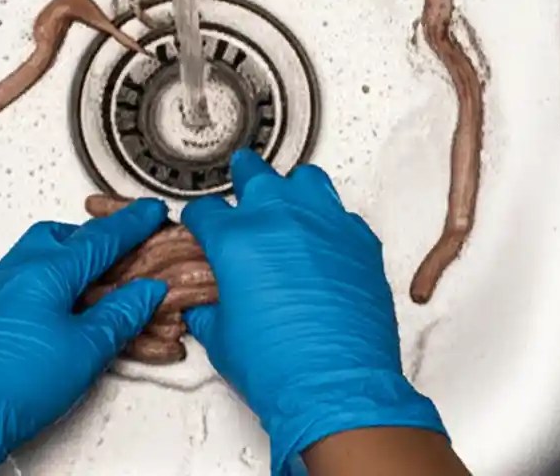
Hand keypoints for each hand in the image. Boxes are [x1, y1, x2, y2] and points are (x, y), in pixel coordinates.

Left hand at [0, 200, 170, 475]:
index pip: (100, 238)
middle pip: (60, 237)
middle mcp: (11, 269)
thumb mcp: (85, 351)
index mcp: (45, 270)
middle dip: (91, 238)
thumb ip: (119, 315)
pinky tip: (41, 307)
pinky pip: (9, 280)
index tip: (149, 212)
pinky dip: (34, 284)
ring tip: (83, 284)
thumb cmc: (10, 383)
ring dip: (60, 261)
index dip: (131, 225)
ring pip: (30, 256)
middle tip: (118, 249)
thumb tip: (144, 292)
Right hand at [181, 150, 445, 474]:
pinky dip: (328, 223)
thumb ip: (209, 311)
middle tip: (240, 185)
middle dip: (242, 177)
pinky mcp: (360, 241)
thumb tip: (205, 308)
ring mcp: (325, 224)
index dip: (198, 218)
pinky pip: (341, 216)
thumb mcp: (222, 340)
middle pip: (253, 173)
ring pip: (305, 180)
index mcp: (236, 239)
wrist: (337, 387)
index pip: (205, 210)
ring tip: (285, 205)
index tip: (201, 225)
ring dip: (290, 190)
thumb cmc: (281, 367)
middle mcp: (280, 219)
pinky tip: (323, 243)